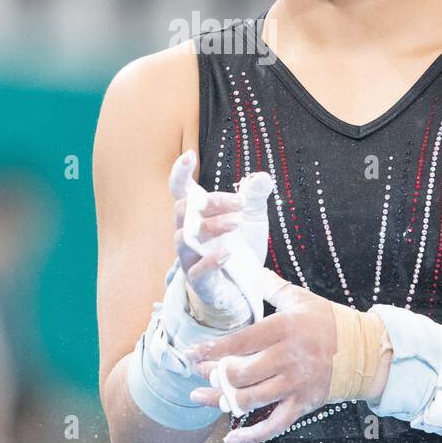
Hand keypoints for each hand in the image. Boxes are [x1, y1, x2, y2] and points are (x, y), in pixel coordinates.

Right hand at [168, 150, 244, 303]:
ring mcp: (189, 257)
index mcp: (197, 213)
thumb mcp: (252, 217)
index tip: (190, 156)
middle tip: (239, 202)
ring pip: (186, 237)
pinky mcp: (198, 280)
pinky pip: (197, 270)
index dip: (180, 172)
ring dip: (212, 227)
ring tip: (237, 223)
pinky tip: (229, 252)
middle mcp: (187, 232)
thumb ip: (254, 196)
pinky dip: (212, 260)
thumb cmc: (241, 247)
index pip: (180, 190)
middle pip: (184, 210)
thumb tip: (262, 177)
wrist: (246, 286)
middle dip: (211, 202)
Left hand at [180, 269, 342, 442]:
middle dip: (213, 375)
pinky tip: (231, 437)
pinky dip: (251, 435)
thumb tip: (250, 270)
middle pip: (240, 373)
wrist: (365, 350)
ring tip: (203, 397)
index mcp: (284, 328)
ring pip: (251, 399)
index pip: (239, 342)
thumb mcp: (301, 298)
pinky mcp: (303, 403)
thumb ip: (272, 286)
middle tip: (199, 373)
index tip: (190, 354)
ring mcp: (296, 384)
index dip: (211, 350)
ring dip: (222, 401)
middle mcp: (288, 358)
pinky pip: (274, 425)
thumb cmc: (329, 321)